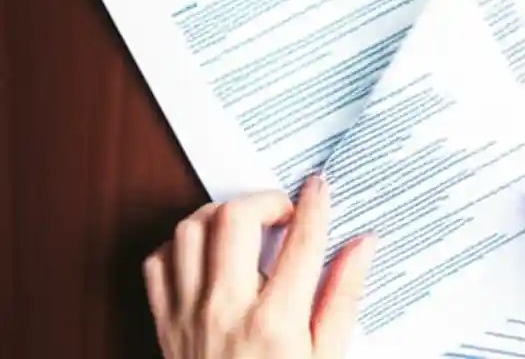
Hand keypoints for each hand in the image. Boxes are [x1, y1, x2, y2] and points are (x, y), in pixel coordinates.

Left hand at [142, 175, 375, 358]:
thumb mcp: (327, 356)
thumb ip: (343, 295)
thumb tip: (362, 245)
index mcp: (276, 320)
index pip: (301, 239)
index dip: (314, 203)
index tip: (319, 185)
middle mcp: (227, 309)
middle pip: (235, 218)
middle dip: (264, 200)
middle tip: (284, 213)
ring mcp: (188, 313)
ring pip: (190, 229)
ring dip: (220, 216)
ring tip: (246, 228)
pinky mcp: (163, 322)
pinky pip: (159, 261)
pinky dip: (182, 246)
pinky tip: (208, 254)